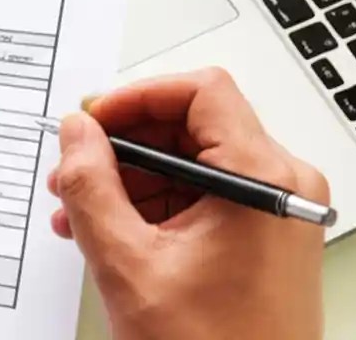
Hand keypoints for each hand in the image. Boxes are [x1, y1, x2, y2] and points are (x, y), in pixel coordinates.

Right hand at [47, 68, 326, 339]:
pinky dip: (152, 203)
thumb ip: (92, 187)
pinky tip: (109, 229)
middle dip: (123, 144)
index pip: (201, 91)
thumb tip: (77, 133)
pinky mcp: (262, 235)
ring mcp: (274, 211)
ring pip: (191, 161)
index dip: (137, 97)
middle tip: (75, 166)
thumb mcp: (129, 263)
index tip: (94, 120)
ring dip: (130, 177)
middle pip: (192, 124)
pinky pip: (201, 195)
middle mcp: (281, 186)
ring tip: (80, 208)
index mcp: (262, 180)